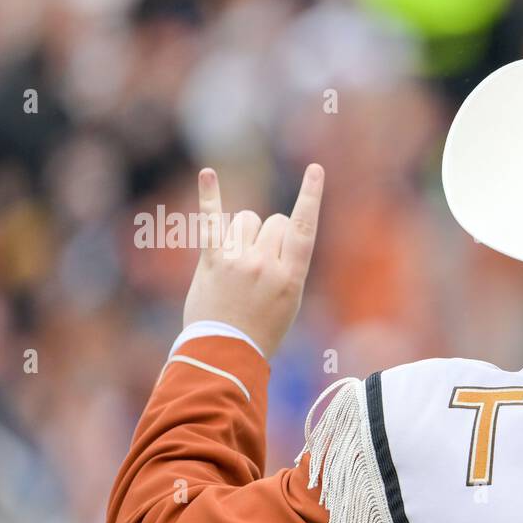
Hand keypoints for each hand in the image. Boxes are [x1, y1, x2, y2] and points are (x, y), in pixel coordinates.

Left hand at [181, 164, 323, 358]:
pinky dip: (210, 196)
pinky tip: (208, 174)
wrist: (226, 353)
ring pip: (247, 221)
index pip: (304, 227)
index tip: (314, 169)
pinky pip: (211, 222)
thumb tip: (275, 229)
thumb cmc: (262, 329)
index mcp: (291, 276)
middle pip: (274, 221)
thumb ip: (288, 264)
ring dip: (245, 232)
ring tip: (239, 261)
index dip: (311, 195)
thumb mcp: (290, 300)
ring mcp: (237, 261)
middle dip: (271, 234)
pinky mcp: (212, 261)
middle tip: (262, 264)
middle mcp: (266, 264)